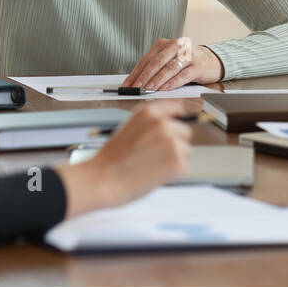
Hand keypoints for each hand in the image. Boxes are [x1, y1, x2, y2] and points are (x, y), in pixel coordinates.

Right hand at [57, 100, 192, 217]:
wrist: (101, 179)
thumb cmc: (111, 159)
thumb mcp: (130, 128)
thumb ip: (151, 124)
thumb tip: (170, 128)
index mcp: (150, 112)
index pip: (177, 107)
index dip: (179, 118)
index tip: (182, 122)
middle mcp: (163, 123)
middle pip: (185, 132)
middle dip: (175, 144)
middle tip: (154, 157)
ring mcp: (172, 141)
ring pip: (185, 150)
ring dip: (174, 159)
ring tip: (150, 166)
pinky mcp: (177, 161)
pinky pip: (183, 166)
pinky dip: (172, 173)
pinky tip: (153, 174)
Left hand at [123, 37, 223, 89]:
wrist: (211, 61)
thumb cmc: (186, 63)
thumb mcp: (169, 61)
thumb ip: (154, 70)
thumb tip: (136, 84)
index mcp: (164, 44)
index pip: (146, 60)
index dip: (135, 73)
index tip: (127, 85)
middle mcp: (175, 46)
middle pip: (156, 62)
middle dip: (144, 77)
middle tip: (136, 88)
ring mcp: (187, 55)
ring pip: (168, 68)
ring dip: (157, 80)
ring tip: (148, 89)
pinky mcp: (197, 65)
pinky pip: (183, 74)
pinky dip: (173, 82)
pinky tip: (165, 88)